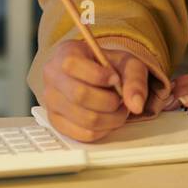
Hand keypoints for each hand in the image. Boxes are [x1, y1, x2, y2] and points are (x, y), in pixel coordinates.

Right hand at [42, 39, 174, 141]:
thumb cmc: (107, 67)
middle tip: (120, 99)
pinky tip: (108, 119)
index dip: (99, 75)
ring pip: (84, 118)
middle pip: (79, 95)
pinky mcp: (56, 122)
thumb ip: (134, 78)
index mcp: (66, 53)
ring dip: (110, 118)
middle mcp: (53, 77)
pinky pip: (83, 134)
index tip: (115, 79)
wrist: (96, 76)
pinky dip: (103, 130)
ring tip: (118, 109)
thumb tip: (136, 104)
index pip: (72, 65)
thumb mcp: (126, 62)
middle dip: (109, 101)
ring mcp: (51, 101)